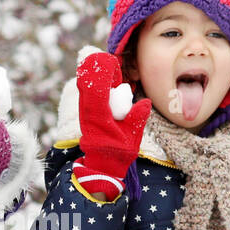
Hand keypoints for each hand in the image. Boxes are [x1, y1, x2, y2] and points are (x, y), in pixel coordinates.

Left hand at [73, 52, 150, 198]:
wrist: (101, 163)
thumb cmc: (118, 152)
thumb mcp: (132, 138)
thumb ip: (138, 119)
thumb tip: (145, 102)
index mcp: (97, 115)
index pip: (95, 85)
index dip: (105, 69)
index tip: (117, 68)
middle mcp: (87, 108)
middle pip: (85, 75)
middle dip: (100, 66)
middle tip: (116, 73)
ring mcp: (84, 107)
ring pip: (84, 78)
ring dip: (99, 72)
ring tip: (114, 80)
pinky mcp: (85, 107)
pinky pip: (87, 85)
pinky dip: (98, 80)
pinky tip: (110, 87)